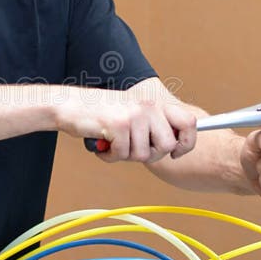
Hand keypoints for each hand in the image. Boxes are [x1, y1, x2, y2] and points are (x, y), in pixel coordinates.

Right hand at [57, 78, 196, 163]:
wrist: (71, 105)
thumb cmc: (101, 113)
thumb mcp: (134, 114)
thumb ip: (154, 126)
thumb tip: (175, 146)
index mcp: (155, 103)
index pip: (189, 122)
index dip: (186, 142)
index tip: (176, 152)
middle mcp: (148, 106)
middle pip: (167, 146)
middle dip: (149, 154)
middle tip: (131, 148)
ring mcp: (134, 115)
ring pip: (143, 154)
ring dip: (125, 155)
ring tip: (113, 142)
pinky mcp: (118, 125)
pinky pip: (122, 155)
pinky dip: (110, 156)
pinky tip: (103, 144)